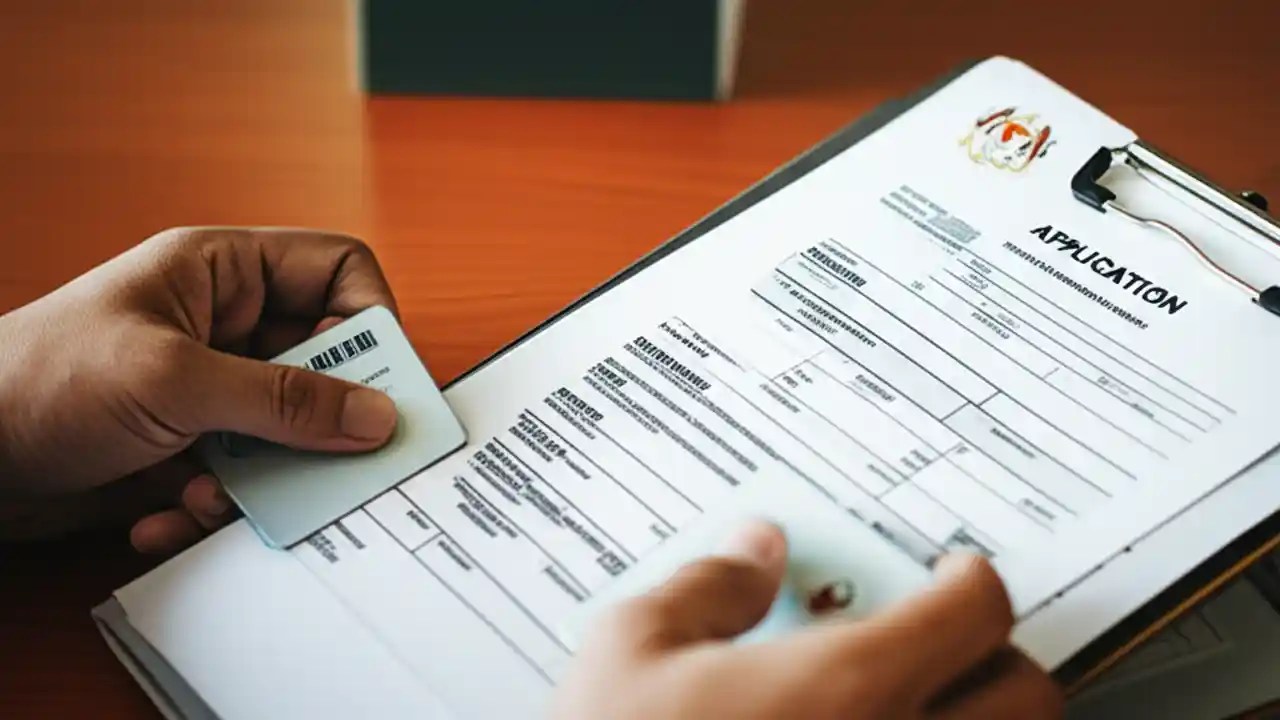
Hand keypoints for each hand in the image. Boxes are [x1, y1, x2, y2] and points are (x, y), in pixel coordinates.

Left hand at [0, 227, 399, 553]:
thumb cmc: (38, 381)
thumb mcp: (173, 381)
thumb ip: (282, 400)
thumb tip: (376, 415)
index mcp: (223, 274)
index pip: (336, 271)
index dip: (370, 319)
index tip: (382, 383)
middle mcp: (226, 327)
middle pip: (326, 362)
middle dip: (323, 420)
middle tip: (329, 461)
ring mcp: (210, 390)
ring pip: (291, 432)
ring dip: (266, 476)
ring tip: (216, 493)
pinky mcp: (190, 447)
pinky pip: (246, 476)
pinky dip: (219, 504)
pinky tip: (171, 512)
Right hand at [552, 522, 1062, 718]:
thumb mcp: (633, 648)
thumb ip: (710, 586)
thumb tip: (752, 552)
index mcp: (847, 687)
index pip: (974, 611)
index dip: (969, 577)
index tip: (952, 575)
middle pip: (1027, 698)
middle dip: (996, 658)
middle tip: (945, 643)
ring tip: (914, 708)